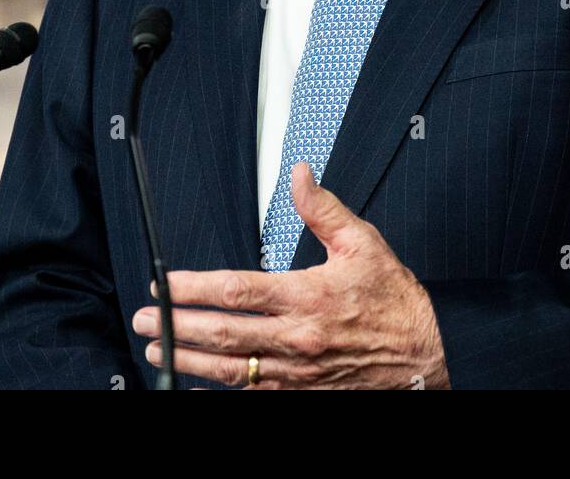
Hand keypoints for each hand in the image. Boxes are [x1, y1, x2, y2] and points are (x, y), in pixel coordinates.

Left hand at [132, 162, 449, 388]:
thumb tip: (300, 174)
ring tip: (157, 348)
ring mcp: (295, 373)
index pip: (236, 290)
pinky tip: (194, 384)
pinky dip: (217, 390)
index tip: (166, 282)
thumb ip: (323, 209)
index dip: (193, 287)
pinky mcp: (300, 394)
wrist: (423, 357)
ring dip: (186, 359)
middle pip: (221, 334)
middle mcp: (296, 338)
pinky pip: (250, 395)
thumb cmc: (394, 301)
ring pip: (227, 370)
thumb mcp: (365, 243)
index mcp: (308, 296)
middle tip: (146, 317)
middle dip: (176, 325)